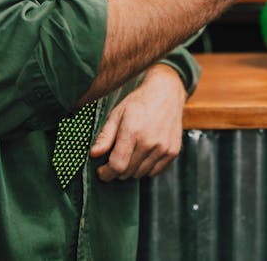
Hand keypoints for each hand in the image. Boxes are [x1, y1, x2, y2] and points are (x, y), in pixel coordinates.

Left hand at [90, 64, 185, 181]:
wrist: (166, 93)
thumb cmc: (139, 102)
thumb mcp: (116, 115)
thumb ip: (105, 136)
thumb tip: (93, 154)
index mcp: (132, 132)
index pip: (117, 165)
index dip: (106, 173)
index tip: (102, 171)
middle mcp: (150, 142)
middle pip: (128, 172)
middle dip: (117, 170)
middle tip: (116, 158)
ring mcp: (163, 148)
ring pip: (141, 174)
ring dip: (132, 169)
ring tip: (130, 154)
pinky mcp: (173, 151)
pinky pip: (155, 172)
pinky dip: (146, 168)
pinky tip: (143, 155)